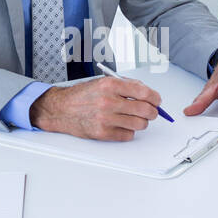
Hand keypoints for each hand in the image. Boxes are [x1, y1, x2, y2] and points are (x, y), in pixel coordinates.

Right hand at [30, 76, 161, 140]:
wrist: (61, 109)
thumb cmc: (82, 95)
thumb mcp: (103, 82)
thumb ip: (125, 86)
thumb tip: (148, 94)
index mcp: (110, 85)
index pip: (143, 91)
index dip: (155, 98)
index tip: (156, 101)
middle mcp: (108, 101)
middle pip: (145, 110)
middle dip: (152, 112)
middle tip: (151, 112)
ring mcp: (106, 118)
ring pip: (140, 124)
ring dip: (141, 122)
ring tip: (135, 119)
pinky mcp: (103, 133)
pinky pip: (128, 135)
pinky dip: (129, 132)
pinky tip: (122, 125)